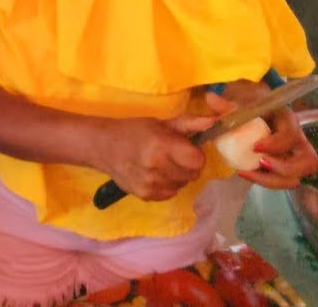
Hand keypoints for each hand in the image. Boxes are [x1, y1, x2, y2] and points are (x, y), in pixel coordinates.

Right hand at [95, 113, 217, 201]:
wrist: (103, 147)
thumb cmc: (135, 131)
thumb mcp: (162, 123)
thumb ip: (190, 123)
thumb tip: (215, 122)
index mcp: (161, 146)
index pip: (197, 161)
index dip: (196, 154)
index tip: (187, 148)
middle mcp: (156, 168)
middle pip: (193, 174)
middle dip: (189, 164)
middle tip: (174, 154)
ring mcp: (150, 185)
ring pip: (183, 184)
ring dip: (178, 175)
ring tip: (162, 163)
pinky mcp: (146, 196)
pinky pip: (171, 193)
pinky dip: (168, 184)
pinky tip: (155, 173)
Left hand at [211, 82, 317, 189]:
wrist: (255, 113)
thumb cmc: (250, 107)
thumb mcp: (240, 104)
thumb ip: (227, 105)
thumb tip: (210, 98)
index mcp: (288, 121)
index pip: (292, 135)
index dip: (277, 144)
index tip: (256, 147)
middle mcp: (298, 140)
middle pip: (309, 162)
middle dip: (284, 168)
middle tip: (260, 164)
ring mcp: (294, 157)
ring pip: (297, 177)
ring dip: (274, 180)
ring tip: (248, 173)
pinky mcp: (285, 168)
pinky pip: (283, 181)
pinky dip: (266, 182)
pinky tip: (245, 173)